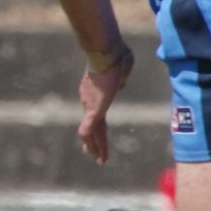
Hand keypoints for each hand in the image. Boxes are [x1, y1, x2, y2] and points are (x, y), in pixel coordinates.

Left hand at [76, 46, 132, 164]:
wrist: (107, 50)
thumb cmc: (116, 53)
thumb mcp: (122, 66)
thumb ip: (121, 75)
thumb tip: (120, 82)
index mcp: (95, 90)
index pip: (96, 112)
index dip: (97, 124)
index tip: (96, 134)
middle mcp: (89, 98)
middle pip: (92, 124)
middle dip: (93, 141)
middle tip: (92, 154)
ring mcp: (90, 104)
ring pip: (91, 131)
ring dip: (95, 146)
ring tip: (100, 160)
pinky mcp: (94, 109)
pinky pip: (89, 129)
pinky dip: (92, 142)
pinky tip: (94, 153)